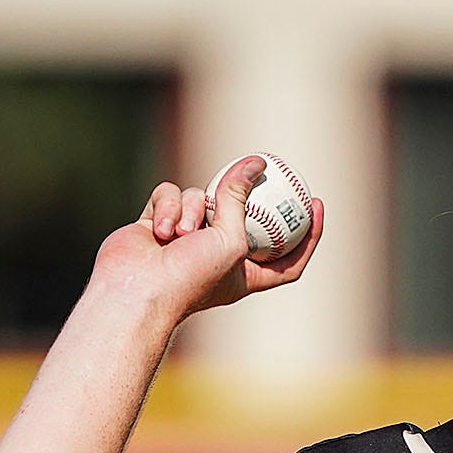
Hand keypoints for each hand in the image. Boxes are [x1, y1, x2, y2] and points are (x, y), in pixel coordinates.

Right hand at [90, 156, 324, 321]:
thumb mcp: (230, 239)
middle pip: (241, 215)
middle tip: (263, 168)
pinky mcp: (158, 221)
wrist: (136, 289)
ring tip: (181, 234)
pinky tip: (160, 231)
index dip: (307, 232)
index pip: (287, 255)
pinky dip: (167, 208)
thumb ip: (241, 199)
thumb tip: (254, 163)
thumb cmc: (190, 276)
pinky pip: (169, 196)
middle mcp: (218, 255)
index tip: (315, 203)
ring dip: (193, 210)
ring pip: (201, 197)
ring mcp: (187, 237)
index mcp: (245, 273)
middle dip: (246, 195)